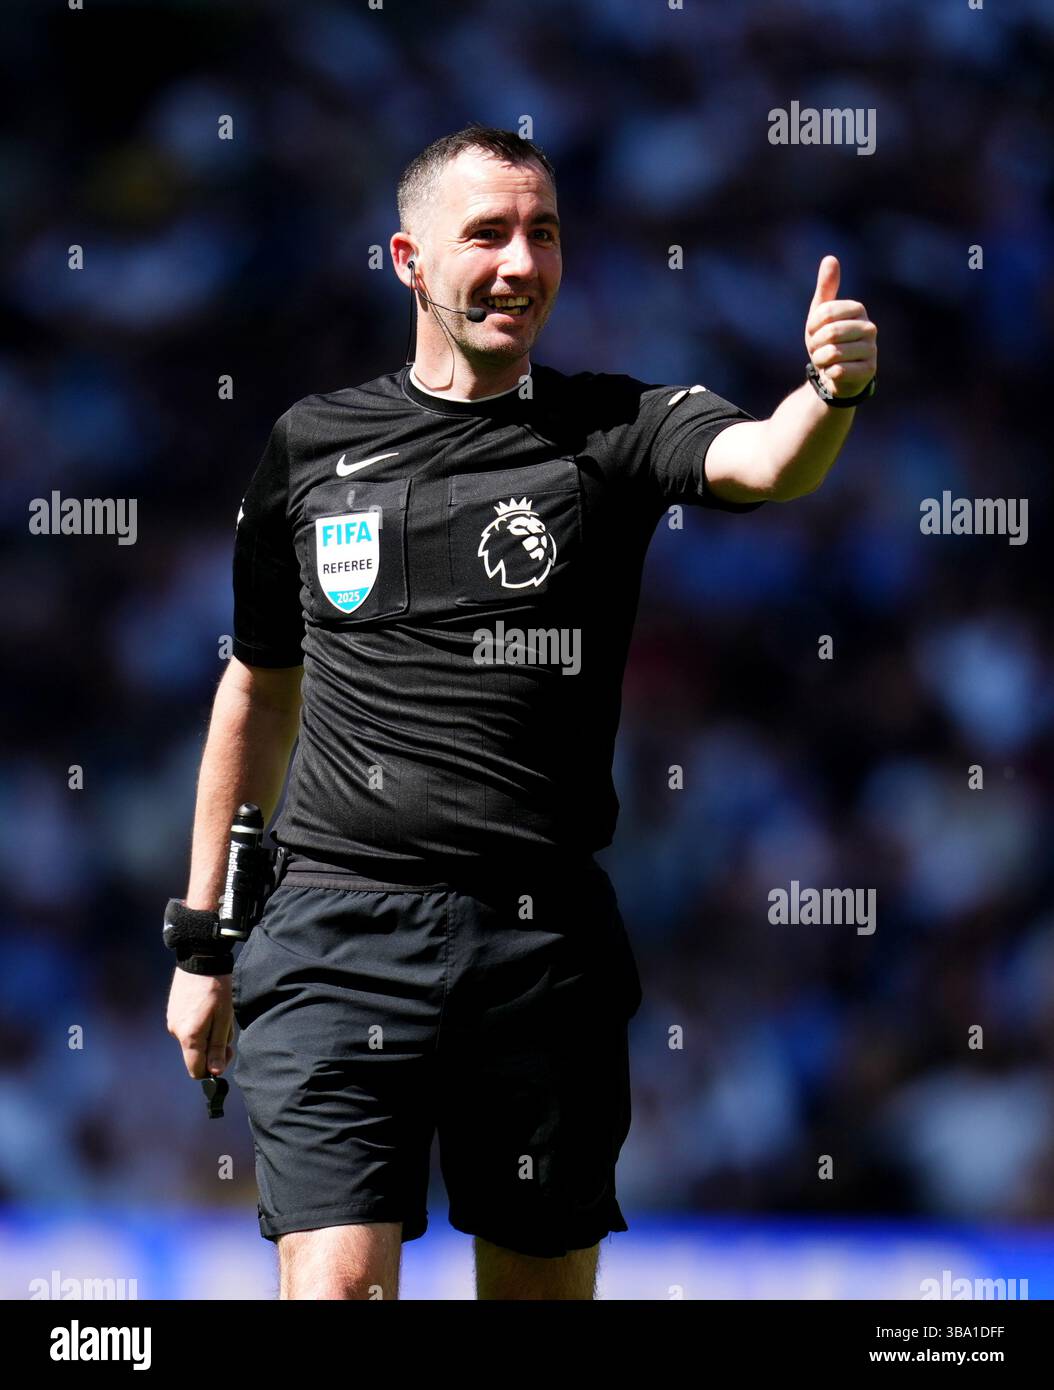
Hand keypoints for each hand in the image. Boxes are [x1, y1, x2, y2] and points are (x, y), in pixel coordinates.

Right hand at [166, 967, 234, 1078]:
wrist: (200, 960)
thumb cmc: (217, 988)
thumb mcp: (224, 1018)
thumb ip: (218, 1047)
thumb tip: (214, 1073)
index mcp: (189, 1036)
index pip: (196, 1070)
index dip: (213, 1069)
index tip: (227, 1053)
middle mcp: (176, 1032)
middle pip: (196, 1054)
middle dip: (213, 1047)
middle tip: (226, 1027)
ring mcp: (172, 1021)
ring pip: (192, 1040)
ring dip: (207, 1034)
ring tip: (218, 1012)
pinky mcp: (172, 1012)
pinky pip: (187, 1028)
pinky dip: (199, 1024)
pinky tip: (208, 1007)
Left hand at [805, 255, 876, 398]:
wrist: (834, 373)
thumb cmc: (826, 340)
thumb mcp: (821, 313)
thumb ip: (826, 287)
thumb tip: (830, 258)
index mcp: (858, 309)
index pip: (826, 312)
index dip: (813, 326)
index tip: (814, 332)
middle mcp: (869, 328)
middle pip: (831, 333)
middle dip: (816, 345)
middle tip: (818, 349)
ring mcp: (871, 350)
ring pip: (834, 353)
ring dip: (820, 360)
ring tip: (825, 360)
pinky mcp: (869, 371)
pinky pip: (839, 370)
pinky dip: (829, 373)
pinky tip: (833, 372)